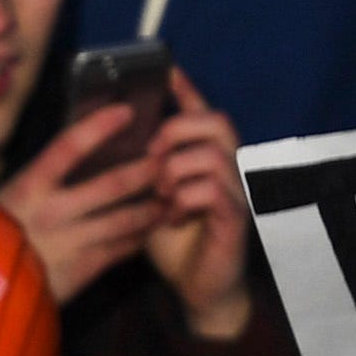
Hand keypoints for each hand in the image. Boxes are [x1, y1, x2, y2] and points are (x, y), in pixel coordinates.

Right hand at [0, 105, 163, 302]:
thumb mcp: (13, 197)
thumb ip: (45, 175)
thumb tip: (84, 142)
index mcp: (30, 187)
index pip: (69, 147)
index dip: (100, 126)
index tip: (127, 111)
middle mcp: (52, 212)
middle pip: (113, 185)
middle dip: (147, 169)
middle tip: (168, 156)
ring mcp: (70, 243)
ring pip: (126, 218)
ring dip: (154, 205)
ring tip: (172, 192)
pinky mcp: (81, 270)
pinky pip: (122, 248)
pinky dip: (141, 235)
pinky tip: (153, 226)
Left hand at [137, 69, 253, 342]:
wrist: (200, 288)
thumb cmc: (176, 241)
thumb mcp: (154, 197)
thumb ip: (147, 170)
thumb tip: (117, 144)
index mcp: (209, 156)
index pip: (202, 110)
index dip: (187, 87)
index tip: (167, 67)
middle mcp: (231, 165)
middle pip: (215, 121)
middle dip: (176, 132)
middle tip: (153, 158)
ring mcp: (237, 189)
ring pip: (210, 154)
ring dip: (176, 171)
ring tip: (160, 193)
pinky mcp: (236, 216)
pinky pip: (211, 191)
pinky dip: (184, 200)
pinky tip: (171, 217)